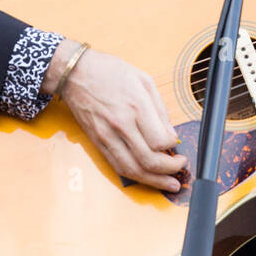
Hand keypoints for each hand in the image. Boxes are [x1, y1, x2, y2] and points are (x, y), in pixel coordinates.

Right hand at [52, 44, 186, 191]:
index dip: (172, 147)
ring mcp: (107, 136)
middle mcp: (121, 124)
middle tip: (179, 168)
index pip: (159, 140)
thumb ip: (160, 110)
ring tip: (168, 183)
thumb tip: (171, 134)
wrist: (76, 74)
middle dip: (169, 170)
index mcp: (136, 106)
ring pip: (132, 169)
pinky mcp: (98, 143)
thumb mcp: (144, 81)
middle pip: (148, 160)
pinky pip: (117, 166)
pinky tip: (146, 177)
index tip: (176, 144)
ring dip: (154, 181)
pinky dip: (134, 176)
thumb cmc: (110, 72)